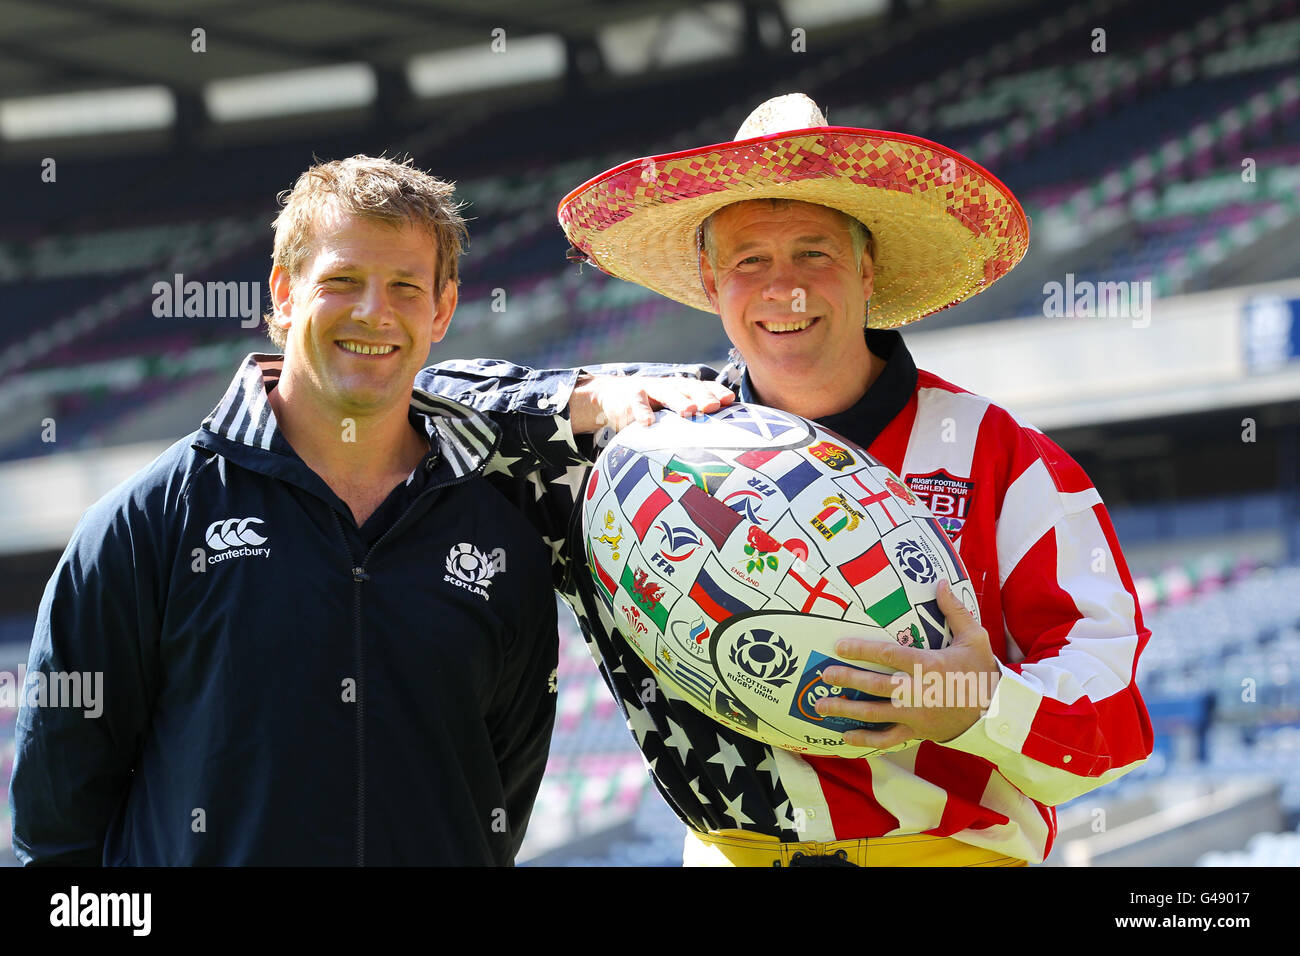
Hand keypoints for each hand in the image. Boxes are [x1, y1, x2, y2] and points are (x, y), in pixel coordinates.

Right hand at [570, 374, 734, 433]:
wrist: (612, 395)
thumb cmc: (650, 408)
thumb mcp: (670, 411)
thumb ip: (689, 421)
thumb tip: (718, 444)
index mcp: (682, 389)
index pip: (703, 388)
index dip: (716, 391)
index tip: (729, 400)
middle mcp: (669, 386)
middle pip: (689, 388)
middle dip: (703, 396)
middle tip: (714, 406)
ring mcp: (649, 390)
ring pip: (666, 392)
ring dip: (679, 400)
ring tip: (690, 411)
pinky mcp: (629, 398)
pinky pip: (637, 404)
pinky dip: (642, 412)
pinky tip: (647, 423)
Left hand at [814, 579, 1001, 748]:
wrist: (997, 711)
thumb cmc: (982, 672)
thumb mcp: (975, 638)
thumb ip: (955, 610)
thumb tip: (941, 582)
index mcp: (928, 665)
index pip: (887, 655)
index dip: (861, 650)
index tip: (839, 646)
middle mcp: (917, 691)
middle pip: (874, 685)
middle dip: (847, 679)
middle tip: (824, 675)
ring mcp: (915, 715)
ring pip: (874, 714)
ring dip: (846, 710)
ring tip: (821, 706)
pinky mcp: (917, 732)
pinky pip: (887, 739)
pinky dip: (865, 739)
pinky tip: (845, 736)